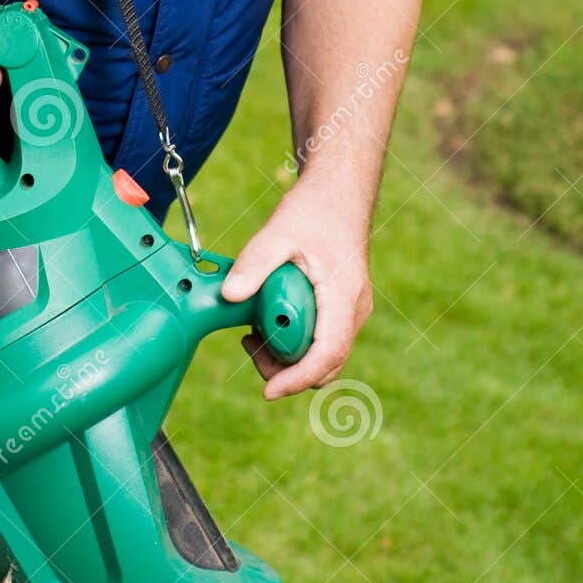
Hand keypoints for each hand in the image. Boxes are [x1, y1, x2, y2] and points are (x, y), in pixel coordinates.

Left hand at [220, 178, 372, 399]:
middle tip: (250, 348)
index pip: (328, 353)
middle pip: (325, 364)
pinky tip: (268, 320)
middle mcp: (354, 309)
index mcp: (343, 294)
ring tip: (253, 332)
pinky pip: (321, 339)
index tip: (269, 390)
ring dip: (288, 356)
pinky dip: (294, 340)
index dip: (298, 378)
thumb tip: (228, 296)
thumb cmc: (315, 209)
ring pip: (323, 356)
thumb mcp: (278, 231)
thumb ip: (253, 264)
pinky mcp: (342, 308)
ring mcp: (351, 311)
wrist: (339, 192)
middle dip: (287, 371)